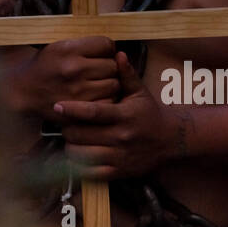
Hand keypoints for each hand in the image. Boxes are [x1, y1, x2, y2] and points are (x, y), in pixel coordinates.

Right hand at [7, 36, 118, 120]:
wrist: (23, 90)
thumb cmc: (43, 67)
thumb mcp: (58, 46)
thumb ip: (84, 45)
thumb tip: (112, 47)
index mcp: (68, 49)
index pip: (106, 44)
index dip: (107, 48)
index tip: (102, 54)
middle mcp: (74, 69)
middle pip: (112, 65)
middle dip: (109, 67)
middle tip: (100, 70)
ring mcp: (78, 91)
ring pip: (114, 85)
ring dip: (110, 84)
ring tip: (99, 83)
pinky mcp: (79, 109)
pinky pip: (109, 103)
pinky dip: (107, 100)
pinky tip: (97, 96)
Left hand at [53, 51, 171, 179]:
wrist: (170, 139)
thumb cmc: (149, 112)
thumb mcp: (139, 92)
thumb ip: (126, 74)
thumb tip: (118, 53)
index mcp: (124, 115)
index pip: (94, 112)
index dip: (73, 109)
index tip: (57, 105)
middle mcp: (121, 137)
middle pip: (82, 134)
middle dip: (67, 128)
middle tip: (64, 122)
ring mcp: (120, 156)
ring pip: (83, 155)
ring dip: (71, 146)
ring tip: (70, 138)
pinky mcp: (119, 171)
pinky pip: (91, 173)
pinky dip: (79, 166)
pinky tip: (77, 155)